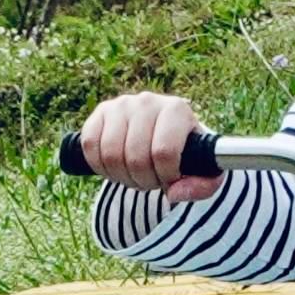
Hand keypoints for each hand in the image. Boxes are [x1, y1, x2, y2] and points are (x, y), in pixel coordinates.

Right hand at [76, 88, 220, 205]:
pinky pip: (90, 146)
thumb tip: (173, 194)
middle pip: (135, 157)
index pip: (163, 153)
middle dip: (143, 180)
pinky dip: (100, 165)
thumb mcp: (205, 171)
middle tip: (151, 180)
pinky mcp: (101, 111)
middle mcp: (148, 101)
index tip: (170, 179)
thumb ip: (201, 187)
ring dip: (121, 176)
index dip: (165, 176)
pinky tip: (116, 167)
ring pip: (110, 154)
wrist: (165, 133)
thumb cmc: (187, 153)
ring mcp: (122, 104)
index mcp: (177, 110)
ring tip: (135, 174)